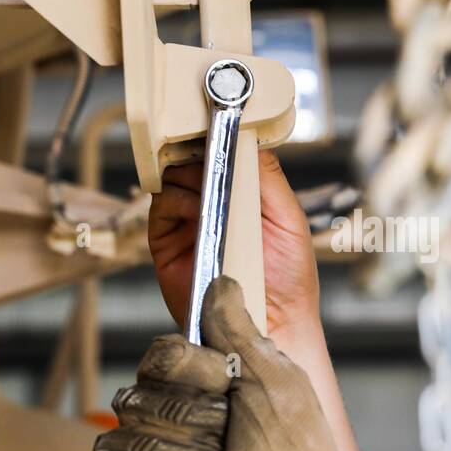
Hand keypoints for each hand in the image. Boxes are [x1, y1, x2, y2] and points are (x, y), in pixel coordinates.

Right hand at [94, 276, 373, 450]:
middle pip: (135, 400)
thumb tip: (221, 282)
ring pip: (119, 445)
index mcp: (197, 394)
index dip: (190, 371)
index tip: (227, 387)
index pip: (157, 359)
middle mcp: (165, 429)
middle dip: (194, 425)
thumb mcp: (276, 379)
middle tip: (231, 447)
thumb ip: (239, 328)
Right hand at [149, 151, 318, 337]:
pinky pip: (160, 209)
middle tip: (209, 149)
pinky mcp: (167, 245)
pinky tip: (198, 207)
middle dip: (199, 152)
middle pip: (192, 162)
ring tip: (208, 182)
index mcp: (242, 196)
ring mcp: (188, 224)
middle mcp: (212, 206)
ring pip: (172, 180)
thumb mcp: (290, 218)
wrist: (276, 324)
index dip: (218, 140)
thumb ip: (269, 178)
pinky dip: (176, 199)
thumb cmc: (290, 279)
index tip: (220, 126)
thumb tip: (247, 138)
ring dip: (187, 173)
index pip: (222, 156)